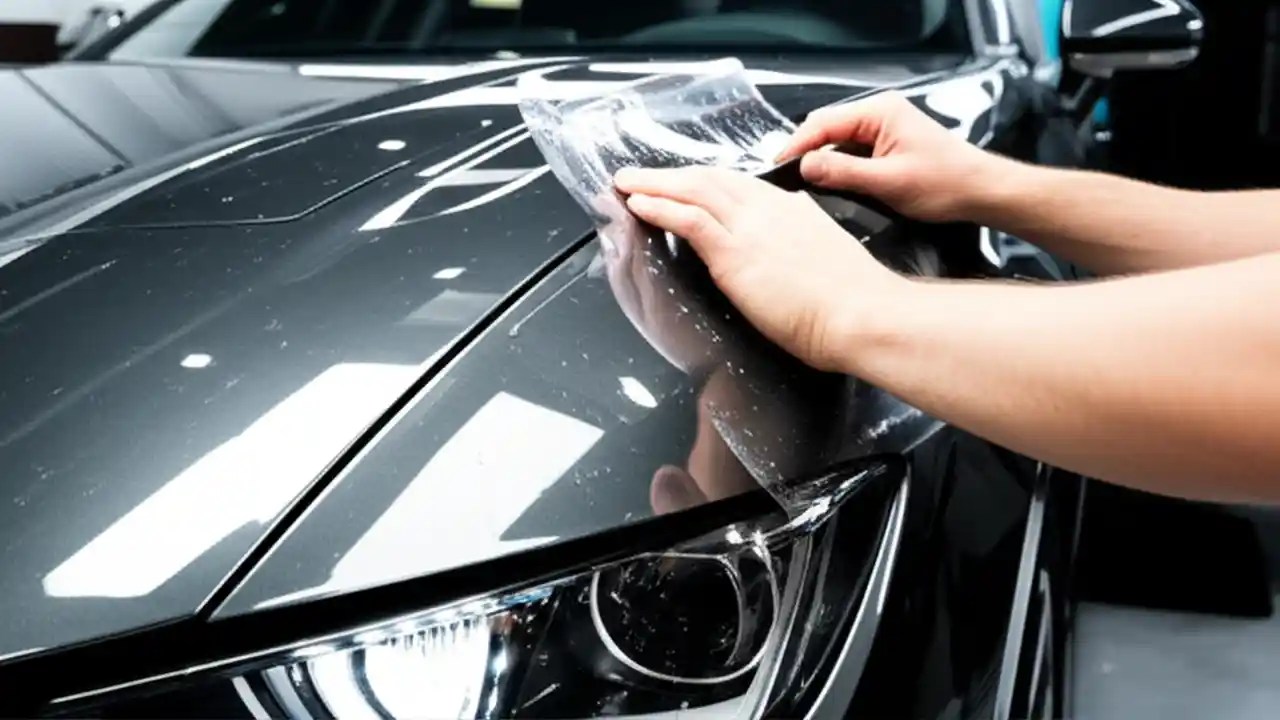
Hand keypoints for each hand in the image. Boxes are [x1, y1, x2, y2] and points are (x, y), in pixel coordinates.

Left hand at [613, 165, 904, 373]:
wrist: (864, 314)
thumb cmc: (854, 300)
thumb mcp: (827, 255)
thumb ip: (803, 242)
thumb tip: (793, 241)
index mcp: (792, 209)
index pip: (739, 186)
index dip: (705, 182)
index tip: (684, 183)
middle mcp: (769, 209)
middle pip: (710, 179)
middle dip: (671, 174)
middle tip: (641, 174)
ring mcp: (751, 228)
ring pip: (693, 190)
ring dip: (655, 184)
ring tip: (627, 182)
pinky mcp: (736, 253)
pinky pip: (688, 219)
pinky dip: (659, 207)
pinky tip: (638, 204)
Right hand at [775, 91, 1008, 222]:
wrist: (981, 191)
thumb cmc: (944, 183)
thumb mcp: (888, 182)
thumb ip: (843, 172)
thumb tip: (805, 165)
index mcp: (879, 111)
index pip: (823, 122)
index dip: (797, 145)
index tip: (777, 168)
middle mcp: (879, 112)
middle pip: (827, 128)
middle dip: (807, 152)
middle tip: (787, 180)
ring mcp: (883, 127)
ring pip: (837, 141)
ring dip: (823, 161)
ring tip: (805, 185)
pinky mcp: (887, 143)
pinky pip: (852, 151)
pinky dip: (839, 166)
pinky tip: (831, 184)